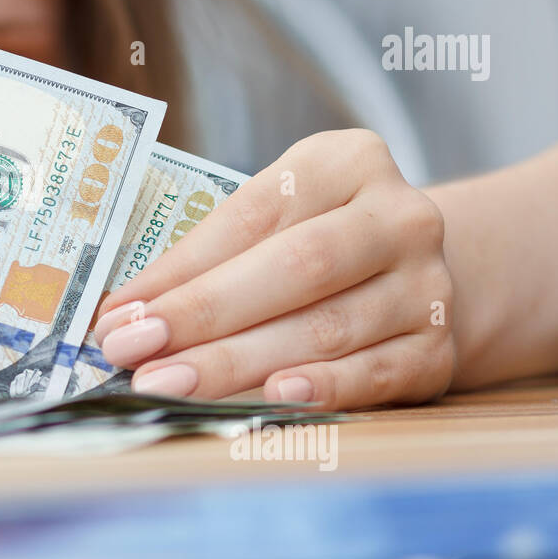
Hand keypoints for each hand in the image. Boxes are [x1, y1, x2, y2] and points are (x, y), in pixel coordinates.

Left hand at [92, 130, 454, 408]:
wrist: (413, 277)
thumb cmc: (315, 244)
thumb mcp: (274, 219)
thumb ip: (211, 255)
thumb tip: (123, 313)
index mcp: (347, 162)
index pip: (252, 215)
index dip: (181, 266)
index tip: (121, 310)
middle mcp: (398, 217)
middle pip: (294, 267)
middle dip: (202, 314)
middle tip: (133, 351)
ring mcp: (427, 285)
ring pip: (325, 328)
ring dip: (237, 361)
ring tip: (170, 384)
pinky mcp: (436, 350)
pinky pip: (373, 374)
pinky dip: (321, 387)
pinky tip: (272, 397)